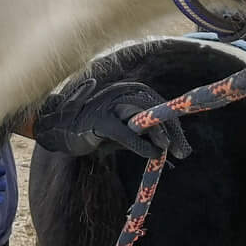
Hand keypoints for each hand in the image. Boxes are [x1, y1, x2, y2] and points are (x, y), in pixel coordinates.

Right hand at [34, 76, 193, 160]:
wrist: (62, 131)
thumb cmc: (97, 131)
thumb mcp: (124, 130)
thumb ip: (143, 134)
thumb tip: (167, 149)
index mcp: (129, 91)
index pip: (158, 104)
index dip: (174, 126)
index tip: (184, 147)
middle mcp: (121, 92)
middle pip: (153, 109)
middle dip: (172, 131)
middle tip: (184, 153)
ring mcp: (108, 104)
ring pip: (141, 117)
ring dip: (159, 135)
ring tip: (169, 151)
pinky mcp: (98, 120)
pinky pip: (124, 132)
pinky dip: (140, 144)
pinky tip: (153, 155)